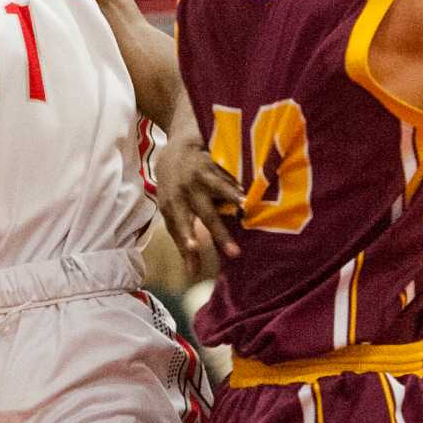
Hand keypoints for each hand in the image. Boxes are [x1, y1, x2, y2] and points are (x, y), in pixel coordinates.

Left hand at [157, 136, 242, 275]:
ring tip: (245, 207)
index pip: (180, 225)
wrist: (175, 148)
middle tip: (234, 254)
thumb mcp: (172, 214)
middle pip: (205, 214)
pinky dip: (238, 184)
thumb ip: (183, 243)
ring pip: (218, 188)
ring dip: (231, 197)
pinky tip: (250, 192)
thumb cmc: (173, 189)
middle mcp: (186, 190)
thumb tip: (192, 273)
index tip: (193, 249)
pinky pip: (228, 176)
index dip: (186, 237)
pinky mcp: (214, 164)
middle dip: (219, 233)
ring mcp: (201, 175)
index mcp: (173, 204)